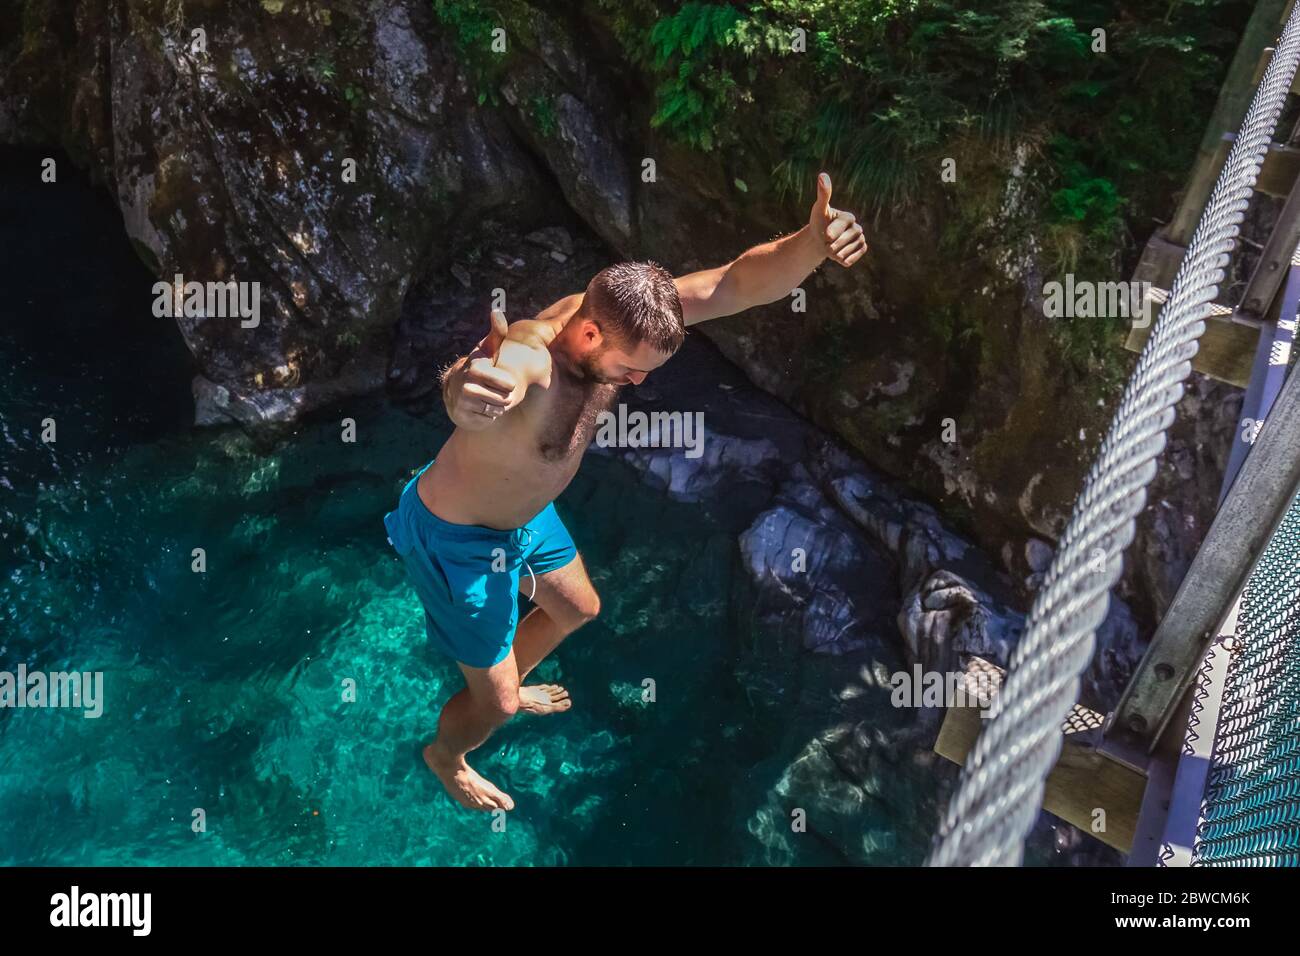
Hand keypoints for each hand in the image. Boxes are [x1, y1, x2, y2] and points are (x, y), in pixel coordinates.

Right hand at [452, 310, 524, 426]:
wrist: (458, 390)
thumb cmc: (481, 367)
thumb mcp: (489, 350)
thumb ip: (497, 333)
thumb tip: (497, 310)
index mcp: (475, 367)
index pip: (507, 384)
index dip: (509, 384)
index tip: (506, 382)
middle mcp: (466, 384)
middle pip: (504, 399)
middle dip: (504, 396)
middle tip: (495, 390)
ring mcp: (462, 401)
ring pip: (497, 409)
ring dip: (497, 406)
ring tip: (488, 397)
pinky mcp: (462, 415)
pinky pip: (488, 419)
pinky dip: (489, 415)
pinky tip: (481, 407)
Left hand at [810, 172, 867, 267]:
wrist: (820, 240)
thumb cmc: (819, 223)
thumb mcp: (819, 209)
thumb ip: (823, 194)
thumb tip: (823, 175)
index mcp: (848, 217)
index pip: (842, 226)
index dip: (832, 232)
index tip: (825, 236)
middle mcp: (857, 227)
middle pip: (846, 239)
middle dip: (833, 245)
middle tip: (827, 244)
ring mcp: (860, 238)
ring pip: (849, 250)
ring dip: (837, 253)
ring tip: (832, 249)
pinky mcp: (861, 249)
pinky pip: (855, 257)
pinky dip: (846, 259)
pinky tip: (839, 257)